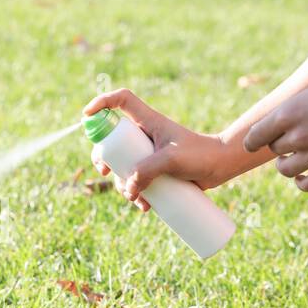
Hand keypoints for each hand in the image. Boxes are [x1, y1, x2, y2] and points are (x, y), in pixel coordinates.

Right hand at [83, 88, 233, 211]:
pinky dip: (136, 195)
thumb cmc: (200, 154)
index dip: (101, 103)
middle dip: (103, 158)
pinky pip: (137, 182)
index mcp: (147, 120)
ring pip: (123, 166)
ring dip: (122, 185)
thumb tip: (128, 190)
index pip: (120, 100)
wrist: (222, 166)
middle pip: (112, 140)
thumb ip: (147, 171)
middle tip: (105, 172)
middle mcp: (145, 135)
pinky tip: (145, 207)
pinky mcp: (156, 170)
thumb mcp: (171, 160)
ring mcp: (149, 153)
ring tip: (135, 199)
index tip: (86, 115)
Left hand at [242, 73, 307, 190]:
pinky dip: (300, 182)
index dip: (253, 142)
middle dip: (282, 145)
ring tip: (294, 157)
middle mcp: (299, 134)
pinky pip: (306, 184)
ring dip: (287, 164)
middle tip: (296, 137)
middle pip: (275, 150)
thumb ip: (288, 115)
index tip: (254, 145)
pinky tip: (301, 176)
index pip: (255, 137)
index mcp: (288, 113)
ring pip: (285, 169)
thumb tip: (268, 137)